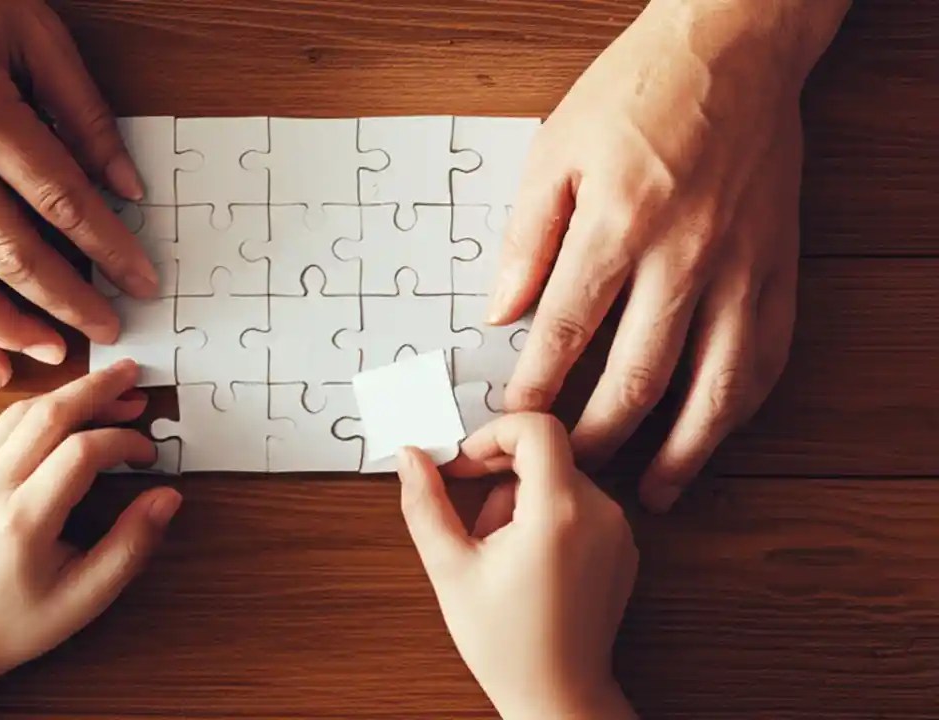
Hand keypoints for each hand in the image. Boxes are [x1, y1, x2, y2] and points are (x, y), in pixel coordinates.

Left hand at [0, 358, 178, 673]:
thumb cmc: (17, 621)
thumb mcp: (87, 596)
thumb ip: (131, 544)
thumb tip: (167, 496)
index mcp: (21, 522)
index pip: (81, 451)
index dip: (123, 441)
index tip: (146, 453)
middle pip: (48, 414)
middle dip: (96, 389)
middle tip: (131, 376)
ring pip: (20, 411)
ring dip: (67, 396)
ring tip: (107, 395)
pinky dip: (37, 415)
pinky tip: (65, 422)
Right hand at [397, 414, 636, 718]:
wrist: (559, 695)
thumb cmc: (506, 643)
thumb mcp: (450, 569)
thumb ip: (425, 503)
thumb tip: (409, 456)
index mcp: (559, 513)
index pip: (537, 428)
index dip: (493, 433)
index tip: (466, 463)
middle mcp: (600, 513)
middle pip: (543, 456)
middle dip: (500, 479)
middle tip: (475, 525)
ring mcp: (617, 530)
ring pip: (558, 480)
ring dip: (521, 500)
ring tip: (500, 553)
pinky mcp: (622, 545)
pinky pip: (579, 505)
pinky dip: (548, 516)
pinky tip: (528, 562)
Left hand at [487, 0, 848, 510]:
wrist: (730, 51)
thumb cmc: (634, 95)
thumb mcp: (553, 151)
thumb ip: (525, 238)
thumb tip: (500, 311)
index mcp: (616, 224)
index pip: (567, 333)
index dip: (535, 390)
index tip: (512, 426)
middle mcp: (684, 255)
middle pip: (637, 377)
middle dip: (598, 438)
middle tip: (573, 473)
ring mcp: (741, 267)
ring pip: (714, 386)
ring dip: (682, 450)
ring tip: (652, 490)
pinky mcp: (778, 267)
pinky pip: (766, 356)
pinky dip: (739, 406)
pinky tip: (713, 433)